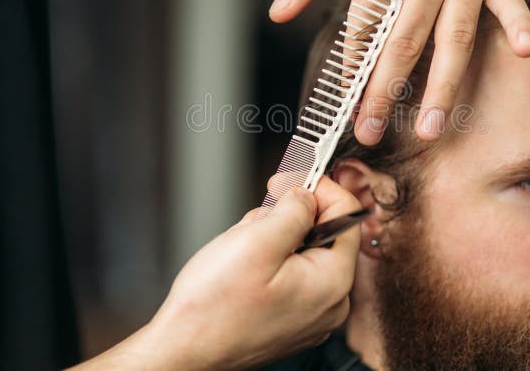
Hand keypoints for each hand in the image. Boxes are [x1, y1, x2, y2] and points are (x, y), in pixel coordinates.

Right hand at [71, 177, 361, 369]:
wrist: (183, 352)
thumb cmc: (213, 308)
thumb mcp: (256, 240)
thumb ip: (293, 210)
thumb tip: (308, 194)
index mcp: (332, 282)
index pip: (346, 215)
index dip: (318, 188)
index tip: (289, 178)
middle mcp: (330, 302)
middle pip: (322, 232)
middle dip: (287, 218)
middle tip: (253, 223)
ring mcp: (311, 314)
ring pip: (302, 251)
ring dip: (272, 239)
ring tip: (240, 252)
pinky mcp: (291, 319)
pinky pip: (290, 274)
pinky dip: (269, 261)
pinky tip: (242, 270)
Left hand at [269, 0, 529, 144]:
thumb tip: (281, 13)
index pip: (368, 24)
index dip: (354, 67)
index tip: (345, 103)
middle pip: (407, 41)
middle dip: (388, 92)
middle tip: (373, 130)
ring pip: (455, 35)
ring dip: (445, 84)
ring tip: (435, 127)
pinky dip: (518, 24)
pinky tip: (523, 54)